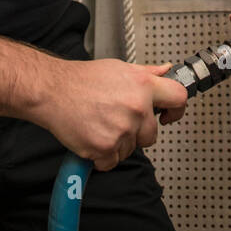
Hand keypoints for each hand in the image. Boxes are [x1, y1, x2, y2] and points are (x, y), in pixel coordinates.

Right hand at [33, 58, 187, 170]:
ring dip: (118, 143)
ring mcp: (122, 129)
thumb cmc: (82, 80)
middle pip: (152, 133)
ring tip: (100, 124)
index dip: (177, 110)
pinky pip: (112, 161)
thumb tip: (166, 70)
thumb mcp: (119, 68)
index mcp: (143, 85)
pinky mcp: (105, 147)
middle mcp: (136, 107)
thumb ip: (146, 72)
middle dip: (138, 132)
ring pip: (131, 149)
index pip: (178, 98)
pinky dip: (102, 156)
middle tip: (117, 120)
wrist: (53, 91)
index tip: (170, 116)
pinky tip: (92, 136)